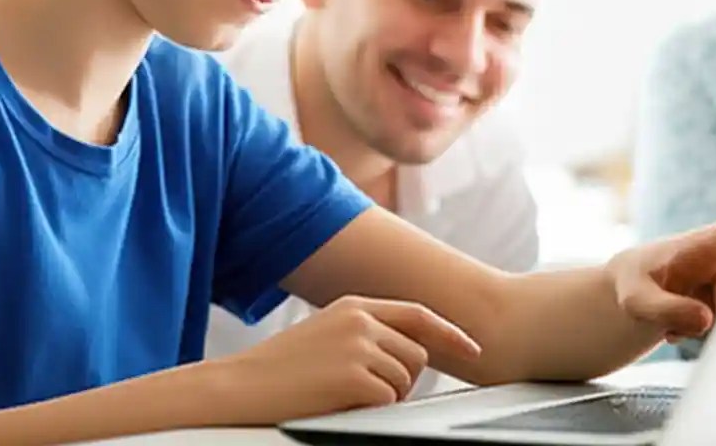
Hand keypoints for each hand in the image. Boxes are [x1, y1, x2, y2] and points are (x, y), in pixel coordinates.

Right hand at [218, 295, 481, 422]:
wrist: (241, 386)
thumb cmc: (282, 369)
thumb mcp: (327, 334)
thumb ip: (367, 334)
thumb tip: (410, 355)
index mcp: (355, 305)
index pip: (418, 314)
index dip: (450, 332)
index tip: (473, 349)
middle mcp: (360, 319)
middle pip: (417, 354)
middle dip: (405, 379)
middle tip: (368, 392)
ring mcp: (358, 346)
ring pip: (405, 379)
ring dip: (385, 396)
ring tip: (344, 395)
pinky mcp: (354, 376)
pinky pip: (388, 400)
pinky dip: (371, 409)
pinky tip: (339, 403)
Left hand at [606, 214, 715, 343]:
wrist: (637, 295)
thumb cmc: (635, 285)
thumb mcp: (635, 300)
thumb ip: (665, 308)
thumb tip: (706, 320)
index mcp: (705, 244)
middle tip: (687, 325)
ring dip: (711, 331)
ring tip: (676, 323)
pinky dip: (712, 339)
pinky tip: (686, 329)